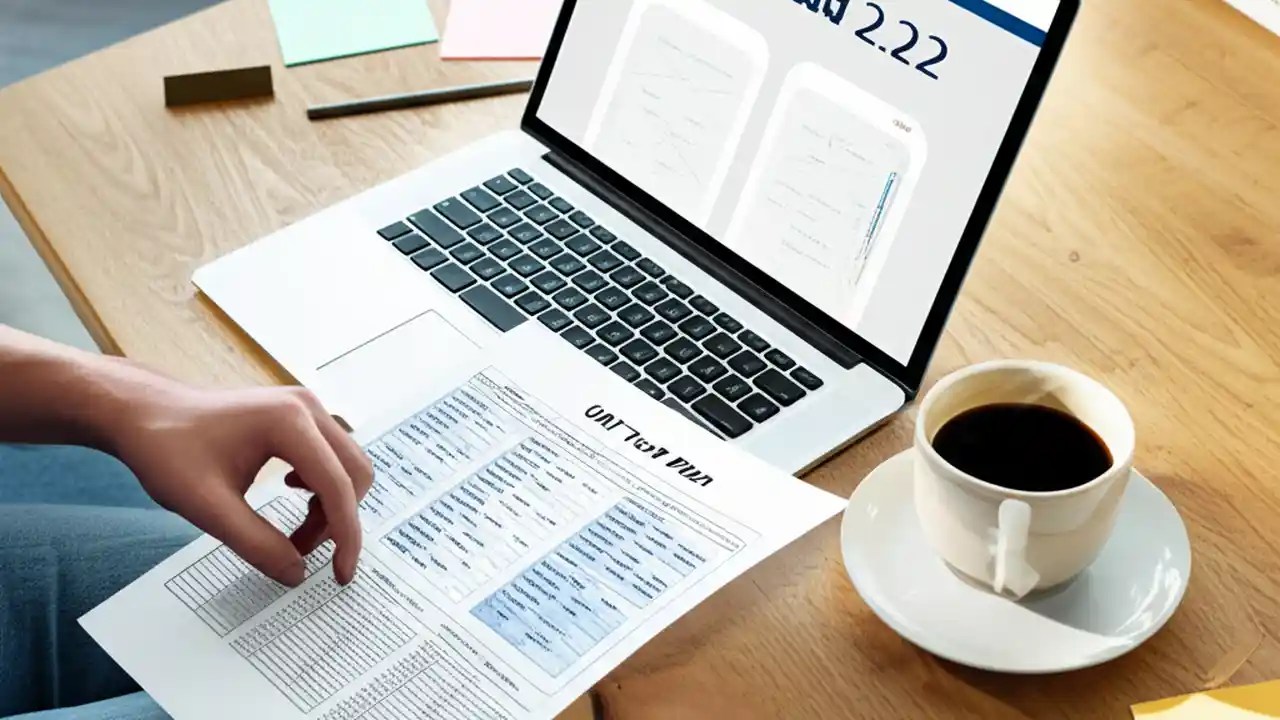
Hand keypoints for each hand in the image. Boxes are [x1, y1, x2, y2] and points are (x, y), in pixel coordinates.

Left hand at [101, 363, 372, 585]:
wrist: (144, 413)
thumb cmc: (166, 450)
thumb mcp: (207, 507)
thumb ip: (256, 544)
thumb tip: (298, 574)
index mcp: (289, 422)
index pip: (337, 487)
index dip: (345, 536)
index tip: (340, 574)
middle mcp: (307, 408)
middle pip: (354, 474)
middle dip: (338, 520)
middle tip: (302, 551)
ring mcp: (305, 407)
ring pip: (346, 466)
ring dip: (330, 505)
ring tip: (293, 531)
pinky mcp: (298, 414)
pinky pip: (330, 456)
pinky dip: (321, 487)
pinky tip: (289, 495)